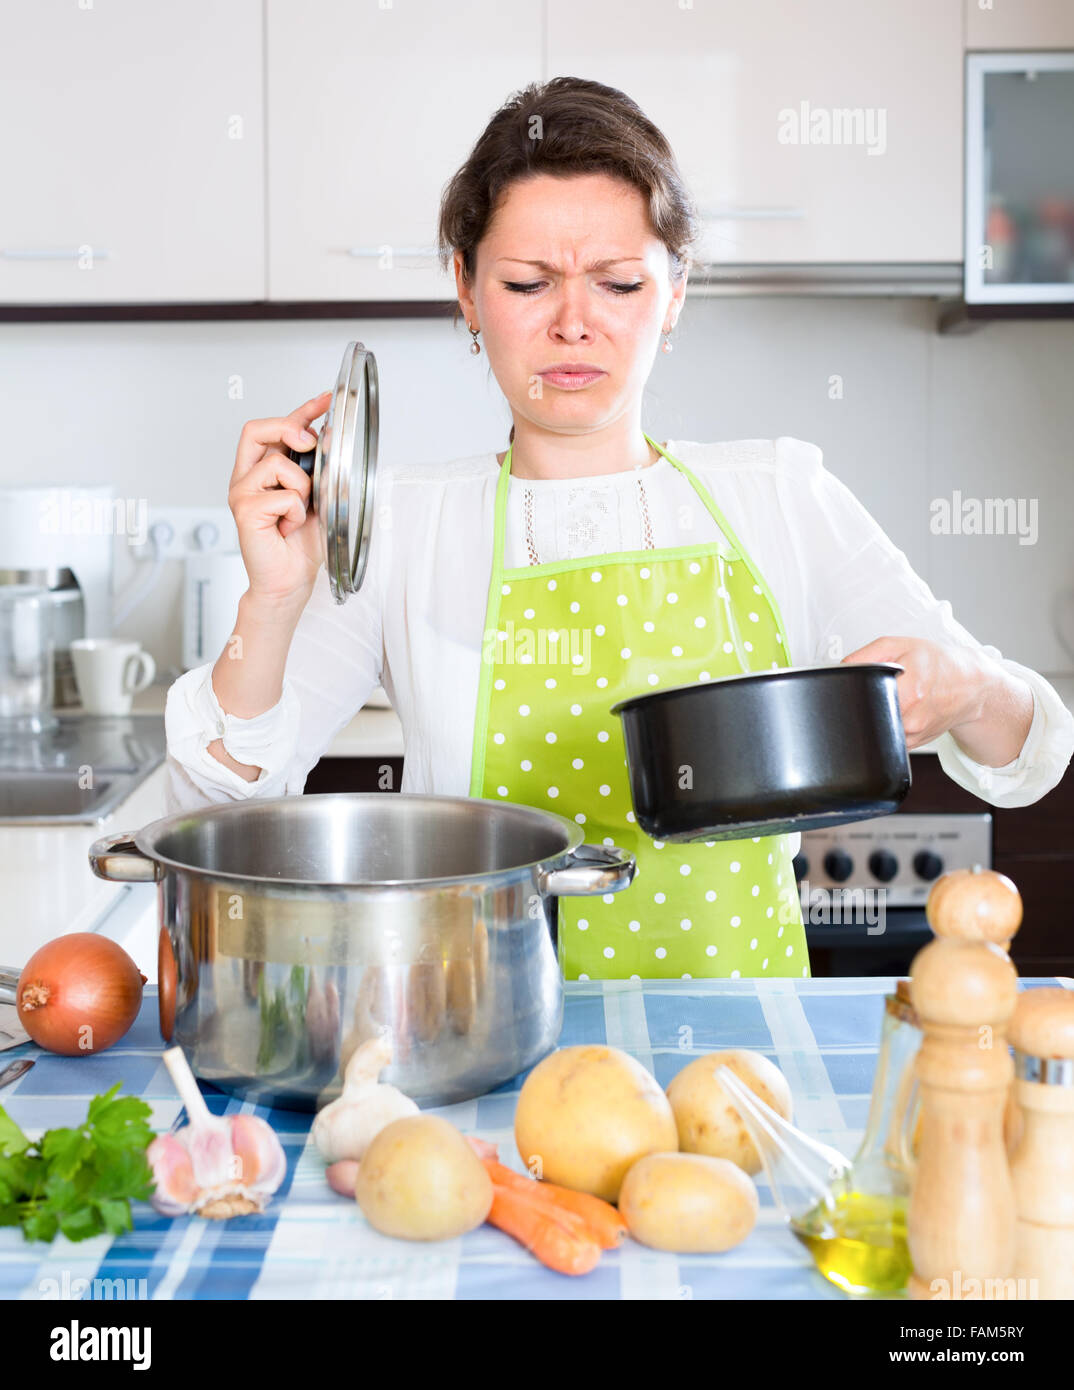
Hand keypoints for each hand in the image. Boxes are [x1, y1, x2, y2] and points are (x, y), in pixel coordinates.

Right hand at [228, 390, 331, 606]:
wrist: (289, 581)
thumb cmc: (300, 545)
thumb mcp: (318, 498)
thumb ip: (318, 470)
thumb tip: (328, 439)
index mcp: (262, 471)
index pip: (275, 428)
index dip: (301, 411)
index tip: (326, 400)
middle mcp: (246, 477)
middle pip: (258, 429)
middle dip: (289, 428)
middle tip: (310, 444)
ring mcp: (241, 492)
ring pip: (279, 464)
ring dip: (302, 488)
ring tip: (298, 513)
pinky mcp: (244, 510)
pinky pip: (283, 495)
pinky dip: (296, 512)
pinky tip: (288, 527)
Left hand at [841, 635, 1032, 764]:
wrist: (970, 684)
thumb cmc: (937, 663)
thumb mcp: (899, 646)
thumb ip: (865, 655)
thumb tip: (840, 668)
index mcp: (910, 692)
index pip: (867, 701)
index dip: (853, 697)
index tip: (848, 691)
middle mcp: (913, 718)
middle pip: (868, 719)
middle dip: (862, 706)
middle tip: (869, 693)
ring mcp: (914, 735)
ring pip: (877, 731)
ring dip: (874, 717)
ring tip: (886, 700)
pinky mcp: (914, 744)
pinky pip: (888, 738)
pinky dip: (885, 726)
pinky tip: (894, 711)